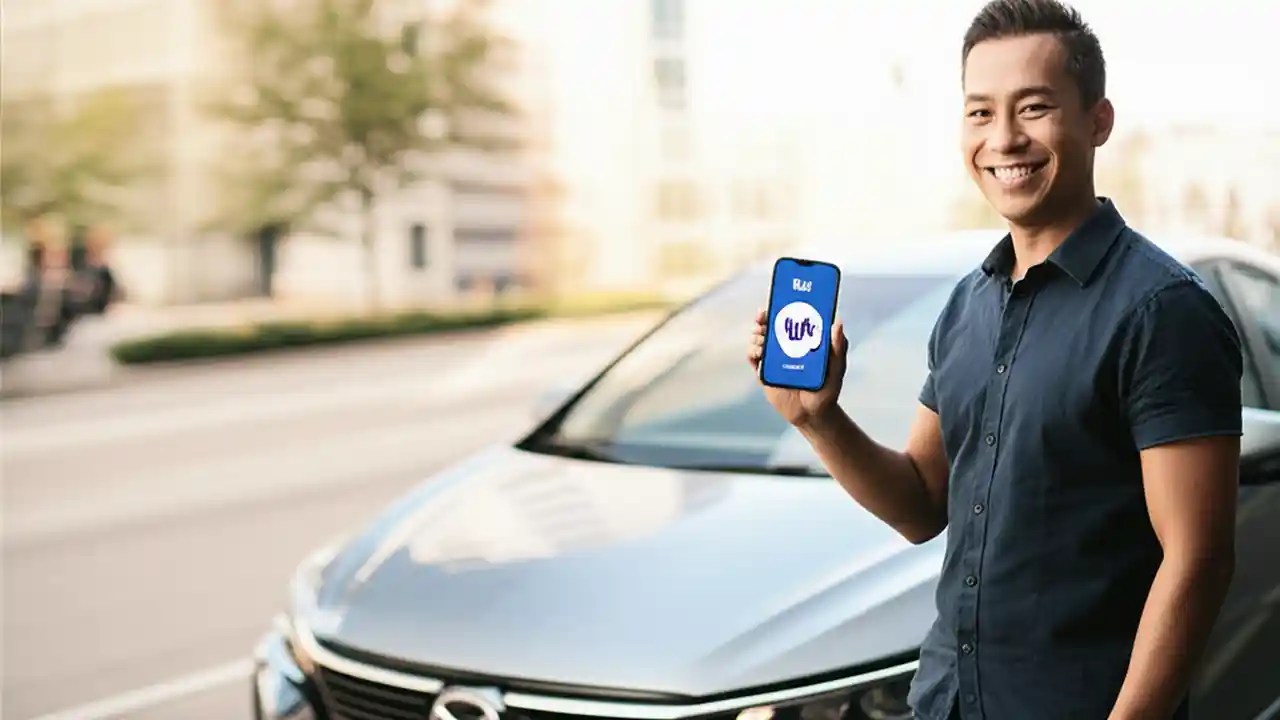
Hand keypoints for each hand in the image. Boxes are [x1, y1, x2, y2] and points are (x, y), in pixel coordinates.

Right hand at [747, 307, 848, 428]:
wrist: (815, 414)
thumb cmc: (828, 388)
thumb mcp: (837, 366)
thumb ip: (838, 346)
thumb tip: (837, 322)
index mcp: (800, 341)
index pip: (787, 320)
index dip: (779, 309)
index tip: (776, 302)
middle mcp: (784, 347)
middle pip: (768, 327)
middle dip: (762, 320)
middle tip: (763, 318)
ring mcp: (773, 361)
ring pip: (758, 341)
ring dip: (756, 335)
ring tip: (763, 338)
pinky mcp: (764, 374)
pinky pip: (753, 360)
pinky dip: (752, 353)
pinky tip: (759, 352)